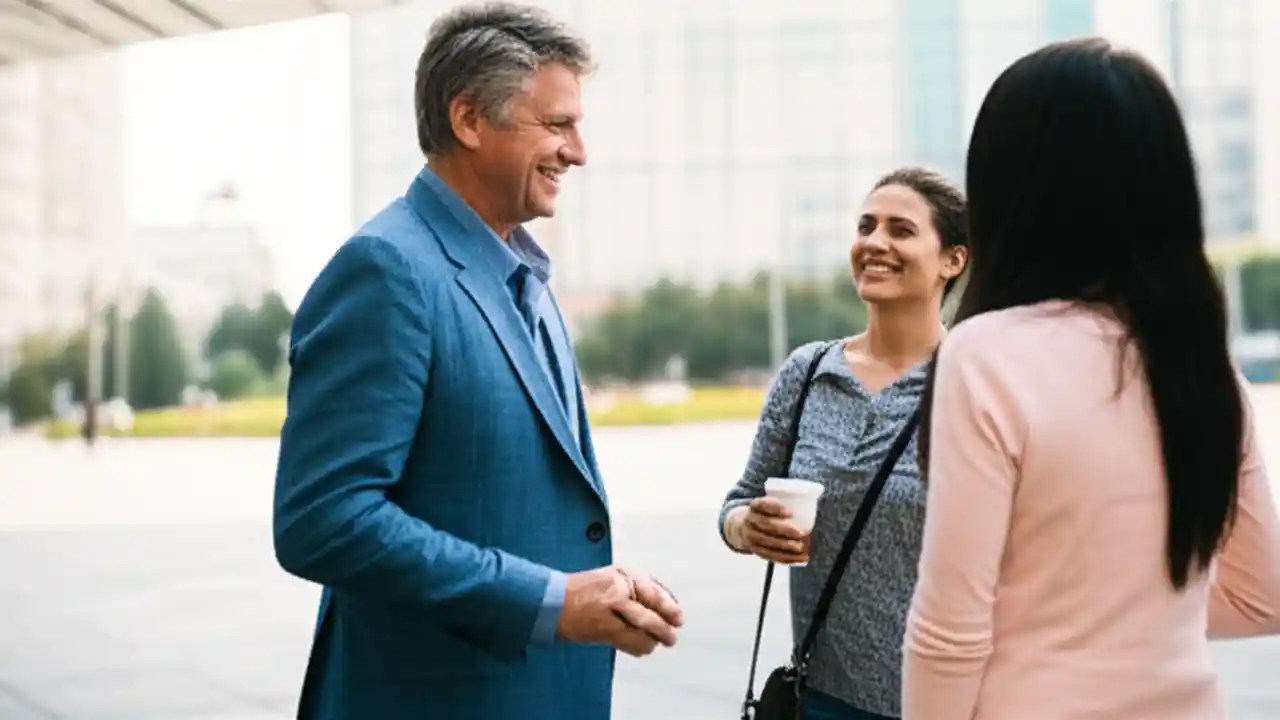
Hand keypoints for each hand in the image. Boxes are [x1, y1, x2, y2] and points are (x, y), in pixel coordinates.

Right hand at [557, 566, 682, 656]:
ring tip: (656, 642)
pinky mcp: (602, 631)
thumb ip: (639, 587)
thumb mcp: (614, 576)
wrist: (555, 601)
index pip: (654, 593)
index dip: (669, 608)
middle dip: (664, 630)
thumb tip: (666, 603)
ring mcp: (608, 613)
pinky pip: (629, 644)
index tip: (677, 617)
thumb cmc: (585, 588)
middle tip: (671, 636)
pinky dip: (639, 647)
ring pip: (641, 634)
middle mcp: (617, 593)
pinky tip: (642, 646)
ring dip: (652, 641)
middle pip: (649, 617)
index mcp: (623, 576)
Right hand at [731, 497, 809, 564]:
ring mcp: (750, 537)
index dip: (775, 508)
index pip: (762, 505)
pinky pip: (771, 556)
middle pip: (766, 525)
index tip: (791, 513)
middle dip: (785, 530)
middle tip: (801, 533)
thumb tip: (814, 499)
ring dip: (786, 546)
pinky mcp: (756, 551)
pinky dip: (786, 558)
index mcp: (754, 506)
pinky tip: (800, 558)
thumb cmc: (765, 514)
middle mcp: (749, 521)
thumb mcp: (769, 505)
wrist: (743, 527)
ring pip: (768, 542)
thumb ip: (785, 503)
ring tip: (801, 547)